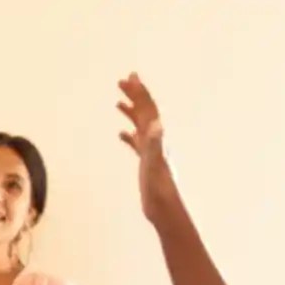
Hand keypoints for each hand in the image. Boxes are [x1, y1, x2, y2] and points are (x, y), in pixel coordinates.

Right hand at [117, 73, 172, 221]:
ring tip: (119, 102)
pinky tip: (122, 134)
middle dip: (134, 95)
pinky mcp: (146, 163)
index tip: (130, 77)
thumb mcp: (155, 163)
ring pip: (139, 126)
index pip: (147, 109)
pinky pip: (136, 144)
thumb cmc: (159, 188)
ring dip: (131, 112)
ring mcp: (151, 152)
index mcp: (156, 137)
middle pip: (144, 112)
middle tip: (123, 81)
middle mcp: (155, 141)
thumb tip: (155, 123)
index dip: (139, 92)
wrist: (164, 208)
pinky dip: (129, 135)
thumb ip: (155, 143)